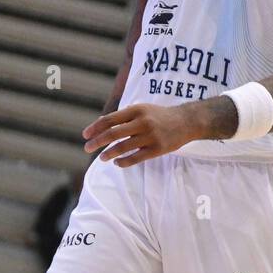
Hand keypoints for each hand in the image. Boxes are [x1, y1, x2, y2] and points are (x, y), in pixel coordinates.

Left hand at [82, 103, 202, 165]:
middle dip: (97, 142)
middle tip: (87, 148)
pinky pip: (136, 158)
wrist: (186, 121)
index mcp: (136, 110)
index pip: (110, 119)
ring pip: (123, 147)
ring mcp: (150, 136)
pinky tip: (117, 163)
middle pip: (113, 133)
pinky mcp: (158, 149)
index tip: (85, 135)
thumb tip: (100, 124)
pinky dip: (124, 161)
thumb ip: (123, 116)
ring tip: (102, 158)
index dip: (95, 128)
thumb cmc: (160, 115)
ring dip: (109, 153)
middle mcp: (142, 122)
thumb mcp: (142, 109)